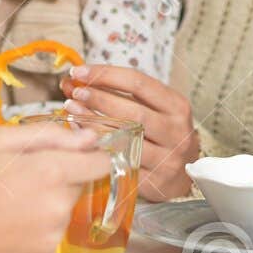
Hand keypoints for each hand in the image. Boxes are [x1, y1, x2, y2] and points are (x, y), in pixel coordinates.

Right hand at [0, 121, 107, 252]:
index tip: (72, 157)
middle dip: (55, 180)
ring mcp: (51, 239)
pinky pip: (47, 239)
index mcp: (51, 172)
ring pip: (60, 214)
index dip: (87, 156)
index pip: (99, 163)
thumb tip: (87, 137)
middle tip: (16, 180)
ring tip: (4, 205)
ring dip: (42, 207)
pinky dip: (32, 233)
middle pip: (75, 187)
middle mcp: (58, 207)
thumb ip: (48, 135)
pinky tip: (4, 227)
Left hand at [59, 65, 200, 199]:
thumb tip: (79, 77)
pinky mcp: (152, 181)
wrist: (181, 177)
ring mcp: (166, 159)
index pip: (139, 83)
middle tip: (74, 91)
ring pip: (125, 138)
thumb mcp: (154, 109)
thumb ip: (121, 93)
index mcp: (177, 106)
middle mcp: (176, 132)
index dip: (106, 74)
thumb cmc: (160, 135)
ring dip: (94, 122)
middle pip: (132, 111)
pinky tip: (80, 137)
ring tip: (72, 109)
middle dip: (98, 98)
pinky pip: (120, 161)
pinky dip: (97, 146)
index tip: (79, 70)